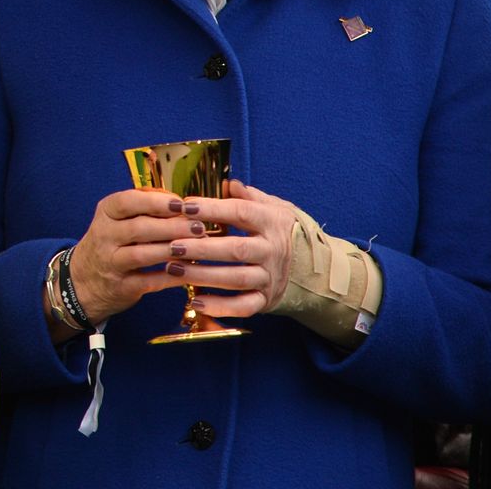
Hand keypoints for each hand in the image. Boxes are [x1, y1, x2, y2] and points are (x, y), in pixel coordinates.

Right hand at [65, 189, 204, 324]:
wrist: (82, 281)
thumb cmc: (111, 242)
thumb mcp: (117, 218)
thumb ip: (145, 204)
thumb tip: (179, 200)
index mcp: (106, 213)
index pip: (127, 201)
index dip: (156, 202)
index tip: (182, 203)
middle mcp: (104, 236)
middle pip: (138, 228)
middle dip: (172, 226)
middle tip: (199, 226)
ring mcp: (110, 263)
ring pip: (142, 254)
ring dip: (172, 250)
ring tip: (198, 247)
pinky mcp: (120, 287)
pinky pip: (148, 281)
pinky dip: (170, 277)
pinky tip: (189, 272)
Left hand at [174, 180, 296, 318]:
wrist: (318, 269)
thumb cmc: (286, 232)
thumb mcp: (276, 208)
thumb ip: (251, 196)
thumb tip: (228, 183)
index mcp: (272, 223)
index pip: (241, 212)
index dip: (213, 208)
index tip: (185, 206)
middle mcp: (272, 250)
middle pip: (236, 249)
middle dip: (202, 248)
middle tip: (172, 245)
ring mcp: (270, 277)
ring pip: (236, 279)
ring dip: (203, 276)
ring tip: (173, 269)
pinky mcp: (267, 299)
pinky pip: (244, 306)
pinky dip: (221, 307)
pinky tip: (195, 301)